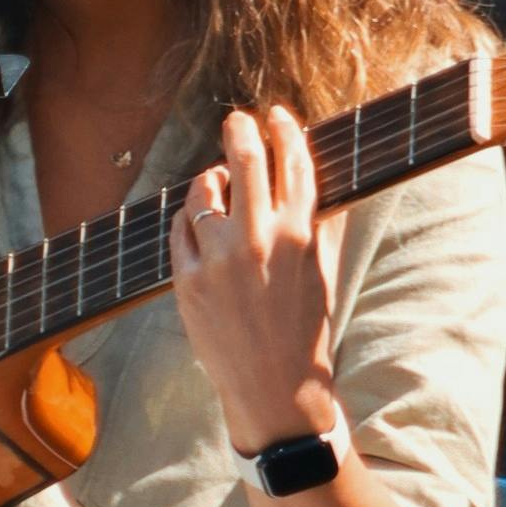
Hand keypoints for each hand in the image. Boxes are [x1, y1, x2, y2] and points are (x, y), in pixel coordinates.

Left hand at [168, 105, 339, 453]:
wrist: (274, 389)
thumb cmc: (305, 332)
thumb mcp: (324, 274)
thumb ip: (323, 227)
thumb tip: (324, 184)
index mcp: (300, 237)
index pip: (293, 163)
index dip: (285, 131)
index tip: (278, 117)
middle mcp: (258, 241)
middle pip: (244, 160)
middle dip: (240, 131)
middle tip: (237, 121)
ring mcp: (218, 261)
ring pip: (203, 191)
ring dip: (210, 179)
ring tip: (216, 184)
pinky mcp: (186, 281)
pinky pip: (180, 228)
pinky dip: (189, 218)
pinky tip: (199, 223)